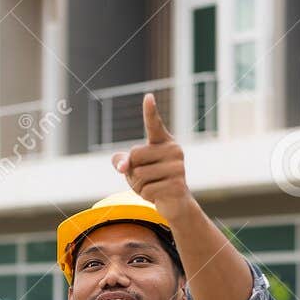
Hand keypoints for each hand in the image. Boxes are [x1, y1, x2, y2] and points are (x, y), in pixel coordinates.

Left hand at [111, 93, 194, 218]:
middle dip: (133, 171)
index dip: (150, 111)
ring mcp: (178, 167)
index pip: (154, 124)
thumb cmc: (152, 180)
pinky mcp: (177, 184)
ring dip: (139, 186)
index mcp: (163, 141)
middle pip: (135, 155)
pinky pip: (147, 190)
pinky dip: (146, 196)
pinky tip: (158, 195)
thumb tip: (122, 166)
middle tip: (147, 178)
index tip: (148, 97)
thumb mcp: (133, 168)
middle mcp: (174, 150)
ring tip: (153, 186)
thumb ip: (122, 162)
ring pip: (139, 175)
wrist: (175, 203)